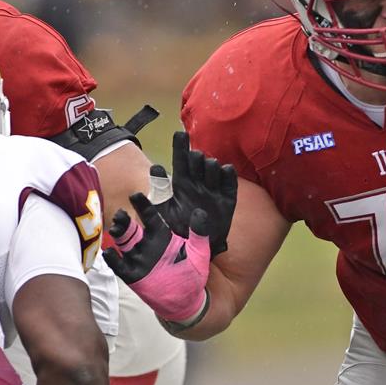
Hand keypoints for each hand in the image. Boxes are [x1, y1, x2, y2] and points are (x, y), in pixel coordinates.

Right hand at [102, 183, 209, 321]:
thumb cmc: (193, 273)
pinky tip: (110, 252)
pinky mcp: (133, 276)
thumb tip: (201, 212)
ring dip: (118, 236)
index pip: (150, 217)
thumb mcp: (199, 251)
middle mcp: (147, 245)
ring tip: (115, 228)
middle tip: (121, 212)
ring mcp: (139, 260)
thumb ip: (199, 233)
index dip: (143, 206)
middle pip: (132, 228)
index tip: (135, 195)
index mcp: (162, 236)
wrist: (187, 300)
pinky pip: (120, 266)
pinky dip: (113, 259)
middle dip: (124, 220)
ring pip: (124, 244)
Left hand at [167, 130, 238, 255]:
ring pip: (213, 169)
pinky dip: (228, 176)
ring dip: (210, 165)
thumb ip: (158, 191)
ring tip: (208, 166)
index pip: (181, 160)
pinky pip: (230, 184)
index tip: (180, 134)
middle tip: (195, 158)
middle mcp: (198, 183)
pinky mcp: (227, 200)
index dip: (180, 147)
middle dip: (196, 157)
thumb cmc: (175, 230)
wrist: (193, 249)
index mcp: (181, 183)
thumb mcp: (162, 211)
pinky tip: (225, 169)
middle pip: (198, 162)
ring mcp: (213, 191)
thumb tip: (155, 167)